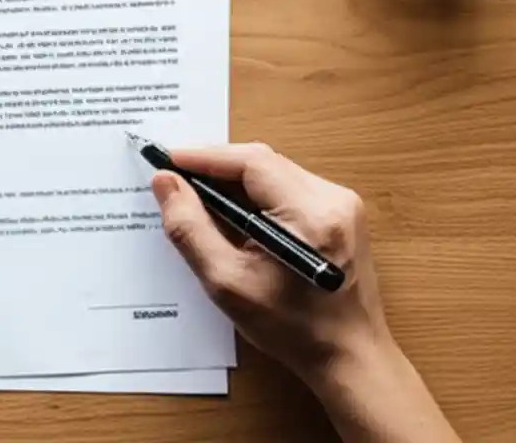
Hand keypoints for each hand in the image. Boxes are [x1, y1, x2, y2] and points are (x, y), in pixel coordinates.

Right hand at [150, 143, 385, 381]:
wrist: (349, 358)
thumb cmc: (293, 330)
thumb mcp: (228, 282)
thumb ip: (191, 229)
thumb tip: (166, 184)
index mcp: (311, 215)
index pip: (251, 162)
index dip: (204, 156)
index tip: (166, 159)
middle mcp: (334, 199)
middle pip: (263, 163)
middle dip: (216, 166)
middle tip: (175, 178)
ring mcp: (343, 205)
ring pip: (276, 173)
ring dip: (235, 180)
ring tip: (198, 197)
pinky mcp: (342, 215)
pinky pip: (290, 188)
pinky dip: (257, 194)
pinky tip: (234, 213)